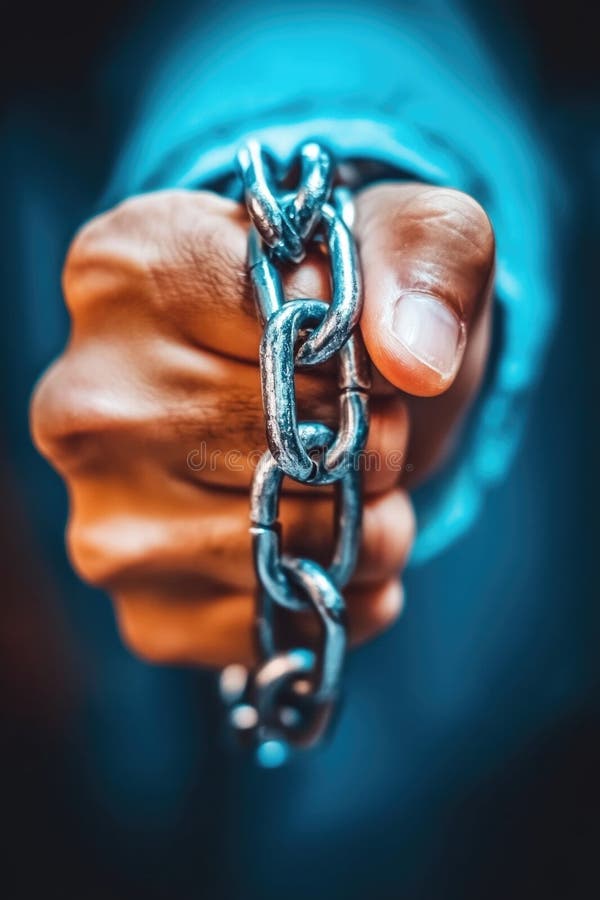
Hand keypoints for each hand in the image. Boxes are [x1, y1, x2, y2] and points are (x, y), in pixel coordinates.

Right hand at [30, 183, 493, 666]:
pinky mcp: (144, 608)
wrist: (301, 388)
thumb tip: (414, 362)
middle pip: (282, 449)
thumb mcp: (406, 236)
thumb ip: (425, 256)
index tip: (362, 352)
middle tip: (358, 426)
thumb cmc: (343, 305)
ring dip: (359, 531)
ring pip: (280, 549)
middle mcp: (86, 402)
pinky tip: (324, 552)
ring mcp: (104, 516)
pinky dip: (330, 598)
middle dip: (362, 447)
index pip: (289, 330)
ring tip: (347, 487)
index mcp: (126, 273)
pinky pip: (270, 627)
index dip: (362, 355)